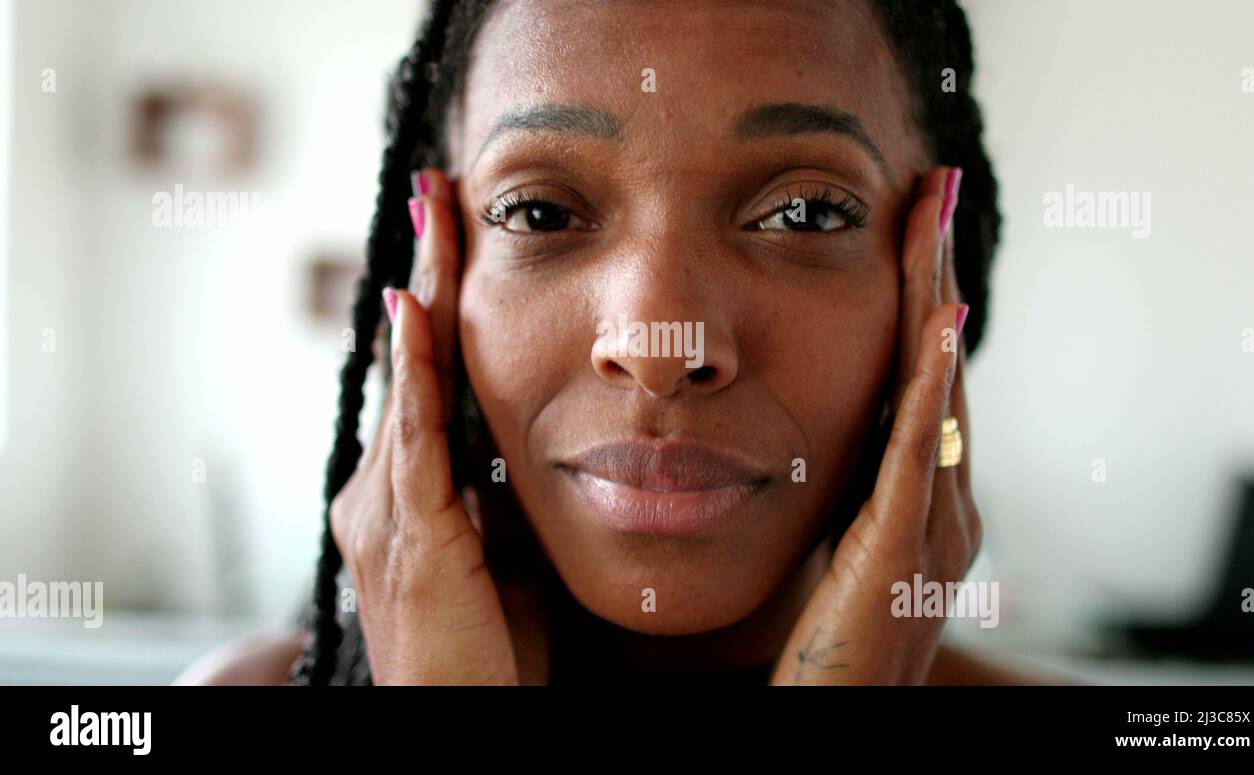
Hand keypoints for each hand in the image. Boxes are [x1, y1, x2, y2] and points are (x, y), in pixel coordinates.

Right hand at [327, 168, 519, 683]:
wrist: (467, 721)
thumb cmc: (490, 646)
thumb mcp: (500, 551)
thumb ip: (497, 492)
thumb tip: (524, 439)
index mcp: (403, 494)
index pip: (424, 377)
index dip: (436, 303)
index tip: (452, 233)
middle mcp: (377, 492)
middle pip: (409, 361)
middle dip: (424, 273)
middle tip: (437, 190)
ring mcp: (382, 513)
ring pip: (409, 382)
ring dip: (424, 294)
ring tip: (434, 215)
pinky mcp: (409, 539)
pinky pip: (414, 440)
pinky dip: (415, 372)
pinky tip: (416, 310)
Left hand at [771, 166, 981, 684]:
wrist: (835, 711)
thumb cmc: (829, 642)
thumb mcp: (843, 544)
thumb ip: (844, 488)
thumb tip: (817, 432)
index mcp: (926, 496)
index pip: (924, 376)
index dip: (920, 298)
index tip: (910, 222)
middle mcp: (946, 503)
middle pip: (940, 367)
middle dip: (936, 276)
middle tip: (932, 190)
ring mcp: (935, 526)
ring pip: (938, 391)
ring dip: (935, 302)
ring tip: (932, 222)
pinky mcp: (903, 552)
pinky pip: (919, 455)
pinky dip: (931, 385)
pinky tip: (937, 324)